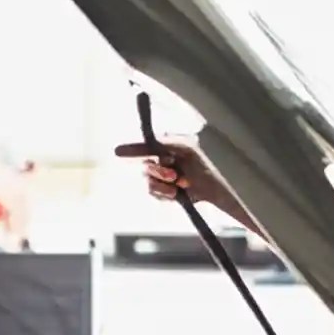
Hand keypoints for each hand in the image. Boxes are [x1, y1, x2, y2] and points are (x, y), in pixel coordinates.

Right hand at [114, 138, 230, 205]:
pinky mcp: (162, 192)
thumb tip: (150, 140)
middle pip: (146, 167)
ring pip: (148, 182)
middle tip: (174, 176)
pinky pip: (154, 193)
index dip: (132, 149)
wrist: (215, 189)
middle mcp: (161, 162)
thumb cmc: (202, 165)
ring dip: (163, 185)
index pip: (145, 147)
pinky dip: (164, 194)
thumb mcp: (186, 149)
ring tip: (180, 186)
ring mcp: (161, 178)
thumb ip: (166, 143)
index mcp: (166, 148)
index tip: (118, 151)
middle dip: (159, 172)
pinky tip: (177, 193)